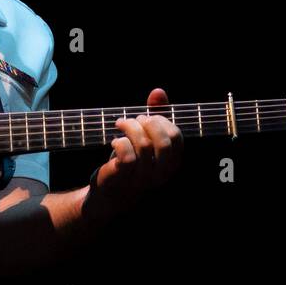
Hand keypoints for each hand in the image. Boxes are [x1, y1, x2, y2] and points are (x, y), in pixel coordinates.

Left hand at [86, 87, 183, 215]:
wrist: (109, 193)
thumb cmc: (130, 161)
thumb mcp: (145, 137)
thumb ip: (155, 114)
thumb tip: (158, 92)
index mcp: (171, 162)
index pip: (176, 136)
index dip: (161, 121)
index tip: (146, 118)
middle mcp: (161, 173)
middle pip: (164, 142)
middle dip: (148, 124)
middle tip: (134, 120)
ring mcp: (143, 178)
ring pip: (144, 145)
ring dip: (130, 128)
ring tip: (121, 125)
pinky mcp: (124, 178)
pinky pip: (127, 156)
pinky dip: (120, 142)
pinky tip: (115, 141)